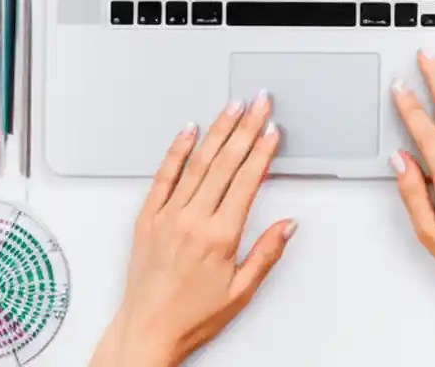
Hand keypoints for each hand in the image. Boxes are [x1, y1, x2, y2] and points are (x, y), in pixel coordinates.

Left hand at [90, 93, 294, 366]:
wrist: (147, 330)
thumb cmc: (192, 315)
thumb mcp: (241, 291)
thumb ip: (266, 253)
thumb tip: (287, 225)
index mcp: (220, 236)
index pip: (247, 180)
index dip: (262, 151)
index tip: (272, 130)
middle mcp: (192, 220)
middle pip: (225, 162)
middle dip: (246, 127)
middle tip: (259, 103)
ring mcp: (167, 215)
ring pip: (197, 162)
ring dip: (217, 130)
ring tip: (232, 107)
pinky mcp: (147, 217)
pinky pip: (164, 176)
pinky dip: (177, 150)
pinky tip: (188, 131)